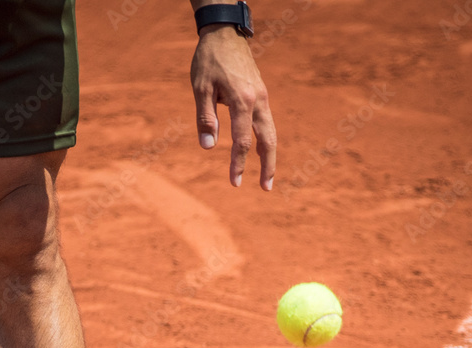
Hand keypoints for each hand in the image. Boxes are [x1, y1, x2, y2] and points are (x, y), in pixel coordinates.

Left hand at [191, 26, 275, 189]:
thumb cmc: (209, 60)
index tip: (234, 182)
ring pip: (271, 132)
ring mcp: (262, 97)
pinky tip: (260, 152)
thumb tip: (208, 147)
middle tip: (266, 189)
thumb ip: (205, 118)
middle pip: (268, 140)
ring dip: (270, 155)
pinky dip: (266, 140)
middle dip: (268, 166)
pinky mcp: (260, 95)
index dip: (238, 164)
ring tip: (267, 177)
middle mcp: (257, 100)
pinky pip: (266, 123)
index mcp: (242, 101)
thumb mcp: (200, 88)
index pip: (241, 141)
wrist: (224, 33)